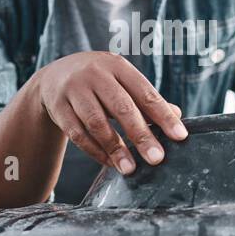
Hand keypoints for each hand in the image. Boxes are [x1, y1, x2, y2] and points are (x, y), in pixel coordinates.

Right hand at [33, 52, 186, 174]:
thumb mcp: (122, 81)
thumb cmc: (99, 81)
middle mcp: (95, 75)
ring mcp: (74, 90)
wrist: (54, 75)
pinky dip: (95, 151)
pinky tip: (110, 163)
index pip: (145, 93)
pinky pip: (78, 134)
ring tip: (130, 169)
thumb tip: (177, 115)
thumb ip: (146, 98)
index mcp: (117, 66)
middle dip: (141, 135)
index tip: (180, 136)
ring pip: (97, 123)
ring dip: (115, 149)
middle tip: (156, 158)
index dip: (163, 115)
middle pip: (121, 107)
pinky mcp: (59, 108)